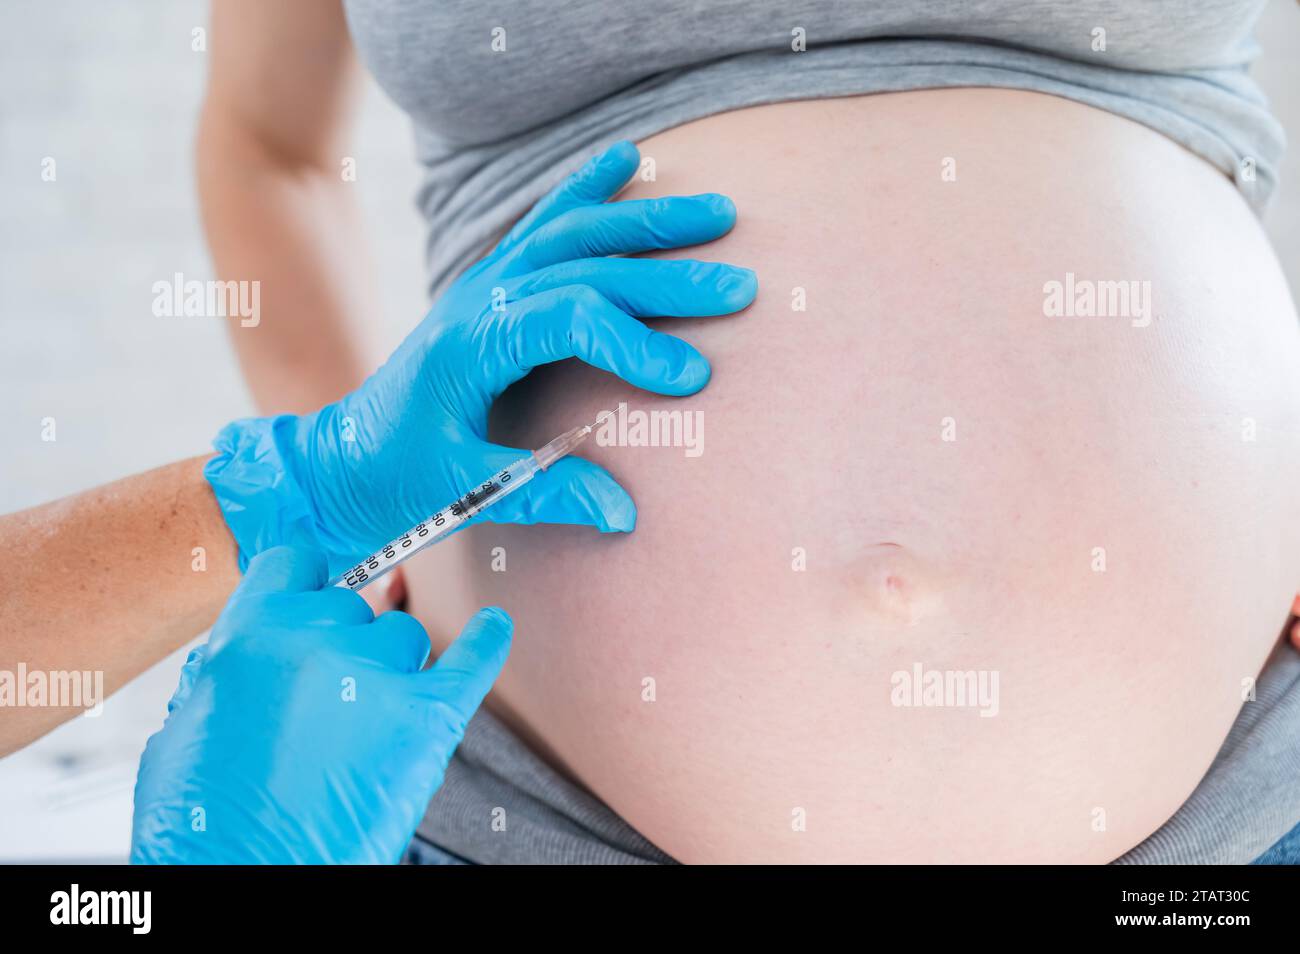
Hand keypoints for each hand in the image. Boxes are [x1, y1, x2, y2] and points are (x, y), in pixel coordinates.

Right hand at [130, 546, 509, 864]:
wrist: (245, 882)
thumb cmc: (205, 823)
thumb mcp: (188, 725)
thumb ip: (231, 670)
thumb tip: (256, 651)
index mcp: (249, 632)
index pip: (298, 564)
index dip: (309, 586)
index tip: (318, 599)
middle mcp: (315, 639)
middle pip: (354, 608)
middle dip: (345, 645)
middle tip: (328, 703)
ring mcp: (374, 675)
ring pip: (404, 637)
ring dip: (390, 669)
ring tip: (363, 726)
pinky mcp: (426, 719)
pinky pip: (471, 661)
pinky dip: (487, 642)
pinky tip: (494, 628)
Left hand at [206, 141, 755, 574]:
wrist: (340, 459)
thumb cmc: (394, 482)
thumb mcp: (460, 496)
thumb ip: (541, 496)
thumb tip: (624, 513)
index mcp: (469, 346)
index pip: (567, 320)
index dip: (634, 342)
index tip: (692, 378)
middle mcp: (479, 300)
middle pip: (586, 266)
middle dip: (666, 274)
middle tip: (739, 286)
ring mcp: (484, 284)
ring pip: (574, 232)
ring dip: (647, 220)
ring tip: (720, 211)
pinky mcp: (491, 285)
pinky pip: (544, 224)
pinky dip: (588, 190)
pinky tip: (629, 158)